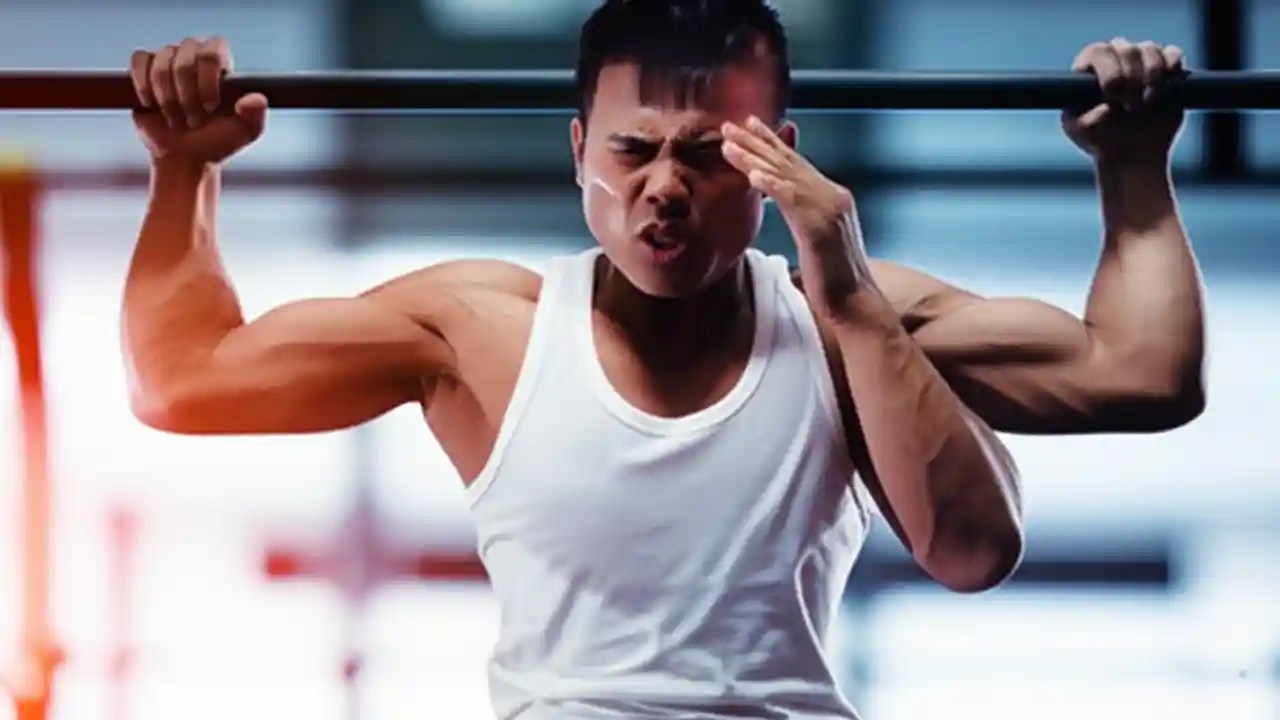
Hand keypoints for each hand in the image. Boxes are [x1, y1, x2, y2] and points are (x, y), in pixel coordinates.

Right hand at [130, 37, 266, 164]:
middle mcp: (194, 54)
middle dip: (186, 96)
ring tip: (177, 118)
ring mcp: (168, 58)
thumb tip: (255, 100)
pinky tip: (152, 103)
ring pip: (160, 64)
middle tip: (194, 119)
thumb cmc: (217, 141)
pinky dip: (143, 85)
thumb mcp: (245, 132)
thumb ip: (255, 115)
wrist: (186, 156)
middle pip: (183, 59)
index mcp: (220, 63)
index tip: (210, 106)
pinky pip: (139, 61)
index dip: (207, 79)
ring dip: (168, 98)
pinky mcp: (144, 67)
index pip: (212, 52)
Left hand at [722, 116, 870, 310]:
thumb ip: (802, 217)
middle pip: (789, 162)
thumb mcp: (815, 241)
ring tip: (728, 142)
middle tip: (731, 123)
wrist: (854, 305)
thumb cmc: (833, 281)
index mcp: (832, 198)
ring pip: (786, 175)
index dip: (772, 144)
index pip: (797, 164)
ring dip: (754, 157)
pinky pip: (791, 199)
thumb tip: (786, 206)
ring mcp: (829, 209)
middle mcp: (833, 196)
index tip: (750, 127)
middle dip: (758, 141)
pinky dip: (771, 183)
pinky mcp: (820, 227)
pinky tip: (751, 172)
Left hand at [1063, 39, 1185, 165]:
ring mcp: (1141, 59)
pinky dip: (1172, 67)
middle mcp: (1115, 57)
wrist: (1131, 151)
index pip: (1098, 52)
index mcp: (1089, 67)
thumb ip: (1086, 119)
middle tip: (1130, 107)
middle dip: (1132, 79)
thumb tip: (1106, 109)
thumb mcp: (1082, 132)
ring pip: (1150, 49)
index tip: (1113, 97)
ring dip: (1151, 78)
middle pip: (1127, 49)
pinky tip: (1166, 87)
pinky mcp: (1167, 66)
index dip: (1109, 72)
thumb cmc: (1100, 138)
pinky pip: (1173, 53)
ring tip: (1146, 104)